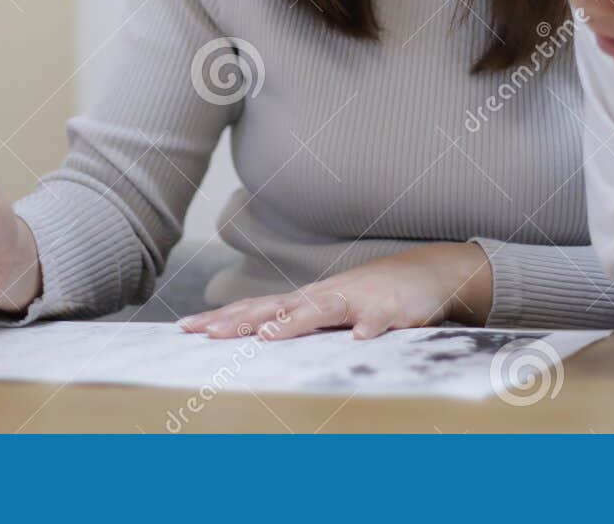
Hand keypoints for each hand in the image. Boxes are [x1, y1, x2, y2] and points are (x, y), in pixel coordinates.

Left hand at [178, 243, 492, 339]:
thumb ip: (296, 321)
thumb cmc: (371, 295)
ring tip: (269, 336)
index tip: (185, 329)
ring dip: (295, 322)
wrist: (427, 273)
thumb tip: (254, 337)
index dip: (222, 318)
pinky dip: (369, 328)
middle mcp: (324, 296)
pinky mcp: (390, 310)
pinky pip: (379, 320)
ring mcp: (356, 300)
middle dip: (241, 321)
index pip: (256, 307)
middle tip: (207, 334)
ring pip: (321, 309)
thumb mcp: (328, 308)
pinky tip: (359, 340)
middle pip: (276, 307)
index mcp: (307, 299)